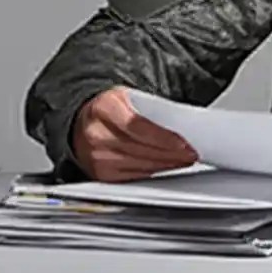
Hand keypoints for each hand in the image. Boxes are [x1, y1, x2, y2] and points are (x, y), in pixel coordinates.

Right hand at [72, 86, 198, 181]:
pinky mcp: (100, 173)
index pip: (137, 126)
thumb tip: (180, 123)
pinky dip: (153, 171)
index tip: (183, 144)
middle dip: (171, 154)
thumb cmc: (108, 108)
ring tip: (184, 160)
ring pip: (140, 165)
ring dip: (166, 164)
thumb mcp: (126, 97)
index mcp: (104, 108)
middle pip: (141, 149)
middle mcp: (97, 134)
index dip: (162, 138)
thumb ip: (148, 109)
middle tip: (191, 153)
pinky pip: (133, 175)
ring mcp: (96, 156)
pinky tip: (165, 166)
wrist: (80, 122)